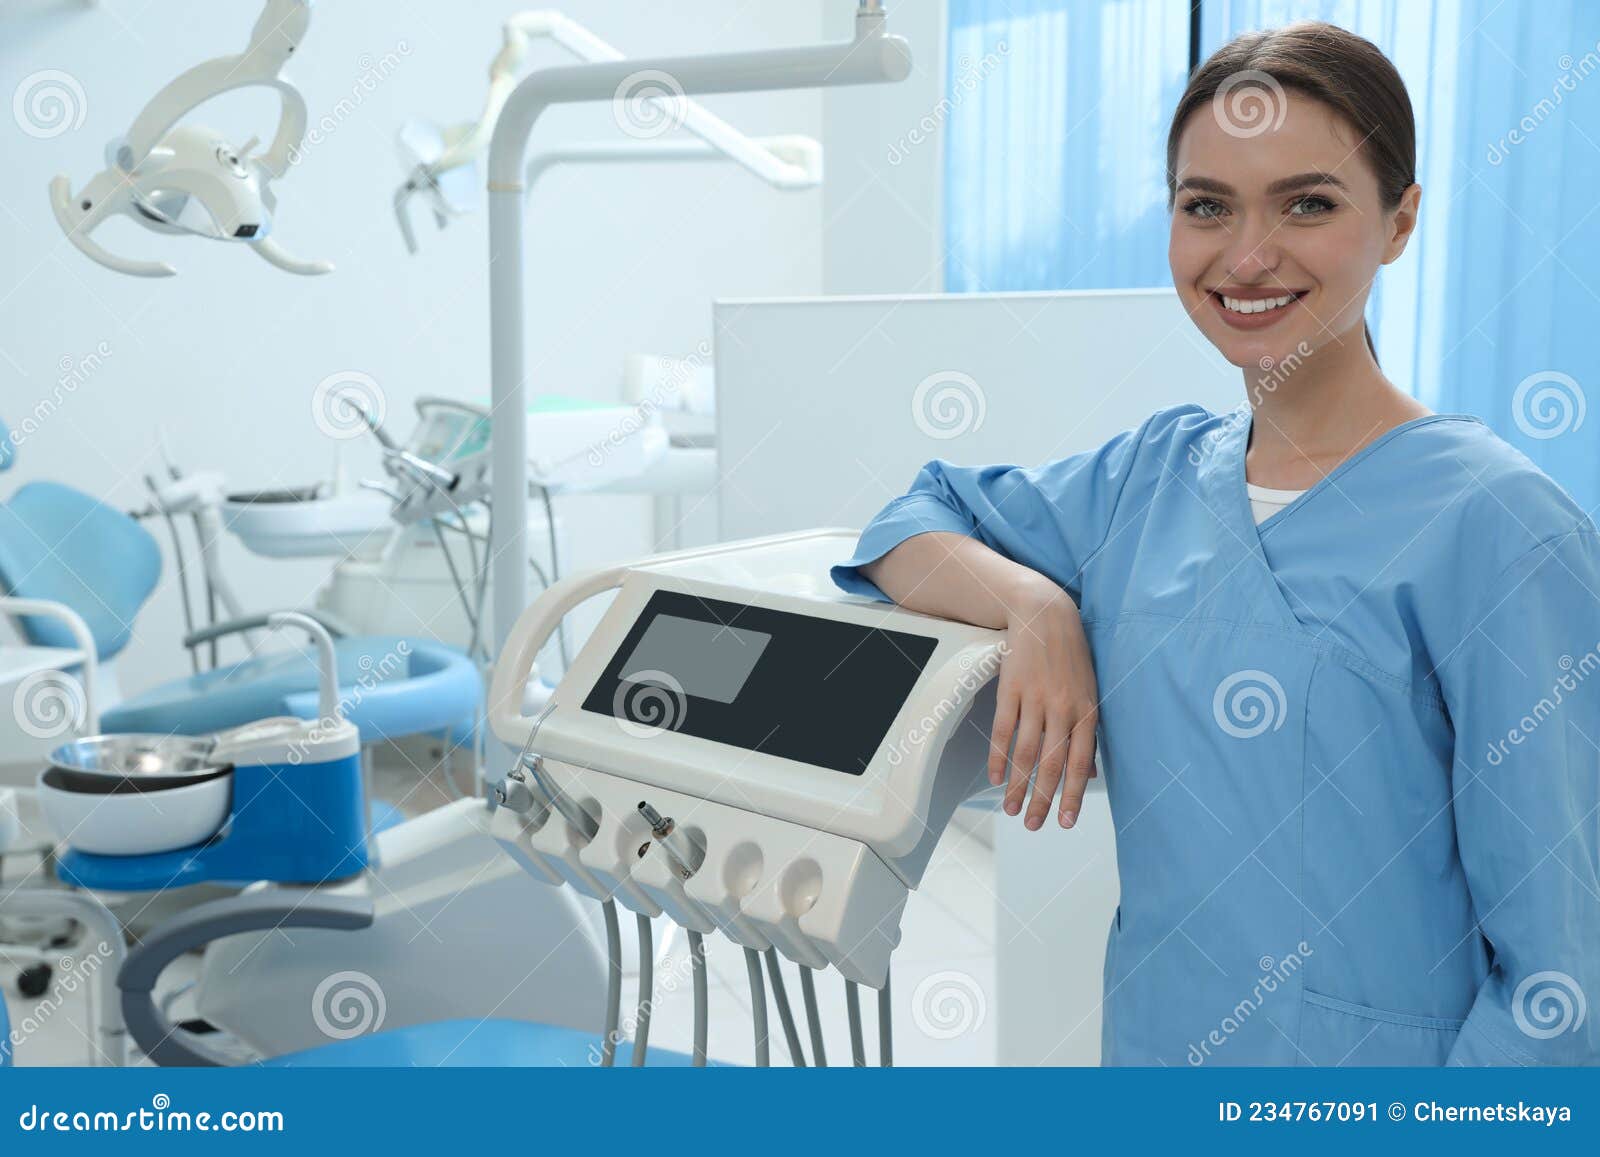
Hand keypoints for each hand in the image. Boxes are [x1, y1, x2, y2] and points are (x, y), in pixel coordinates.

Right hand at [987, 582, 1098, 829]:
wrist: (1045, 613)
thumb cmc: (1071, 654)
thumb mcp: (1090, 691)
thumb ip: (1089, 732)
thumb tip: (1091, 771)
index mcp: (1087, 711)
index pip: (1080, 763)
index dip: (1073, 796)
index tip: (1066, 822)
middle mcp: (1062, 708)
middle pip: (1051, 764)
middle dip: (1041, 800)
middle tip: (1032, 824)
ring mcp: (1035, 698)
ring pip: (1025, 752)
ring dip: (1016, 785)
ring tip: (1010, 807)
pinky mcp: (1011, 689)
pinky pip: (1003, 730)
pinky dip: (997, 756)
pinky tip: (995, 776)